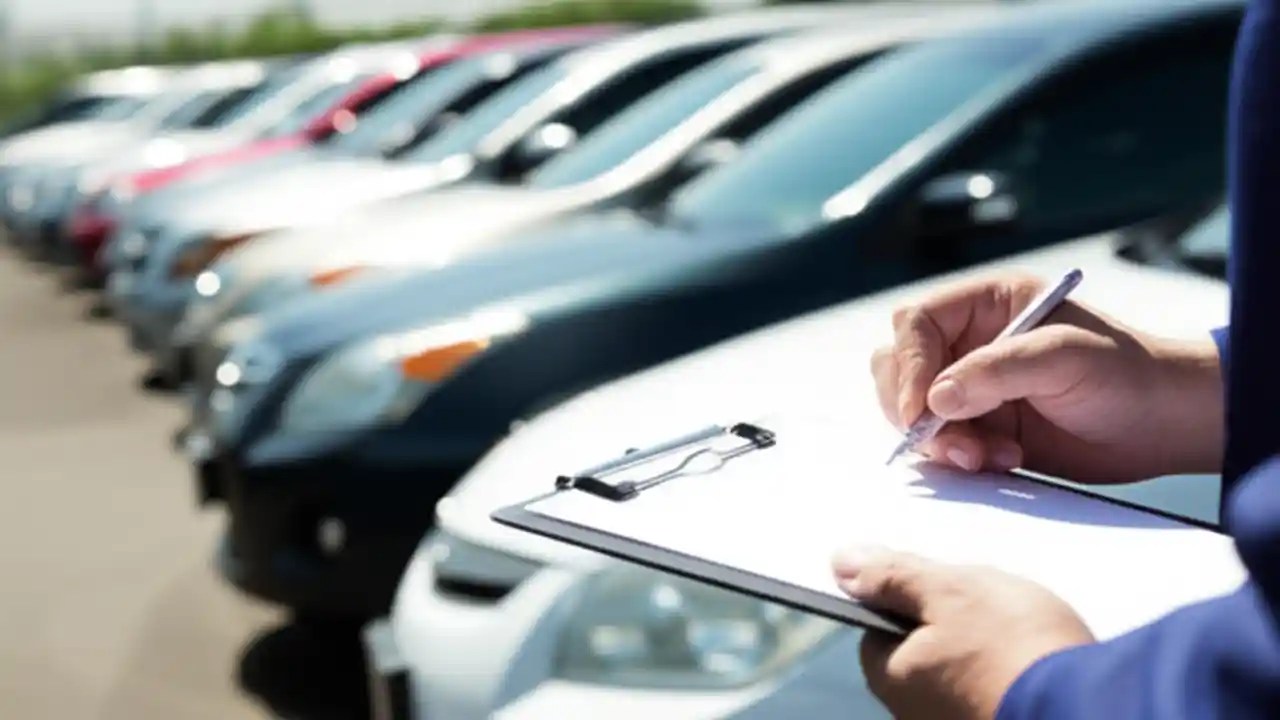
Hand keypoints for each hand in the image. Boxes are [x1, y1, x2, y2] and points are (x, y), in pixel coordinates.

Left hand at [834, 547, 1093, 719]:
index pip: (878, 630)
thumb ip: (893, 576)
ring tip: (1018, 616)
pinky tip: (1040, 646)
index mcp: (896, 683)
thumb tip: (840, 565)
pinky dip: (1014, 664)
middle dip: (948, 617)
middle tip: (982, 591)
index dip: (903, 596)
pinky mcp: (1007, 718)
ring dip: (986, 641)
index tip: (933, 577)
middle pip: (923, 650)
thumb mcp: (947, 590)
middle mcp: (921, 715)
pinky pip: (1000, 684)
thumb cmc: (1013, 645)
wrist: (1098, 707)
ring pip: (964, 666)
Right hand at [872, 273, 1222, 482]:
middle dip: (916, 409)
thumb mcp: (1065, 357)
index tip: (923, 410)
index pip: (916, 324)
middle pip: (899, 366)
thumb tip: (935, 398)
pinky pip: (940, 442)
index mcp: (987, 305)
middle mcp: (970, 341)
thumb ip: (998, 371)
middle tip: (953, 443)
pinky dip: (958, 458)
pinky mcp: (980, 427)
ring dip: (939, 440)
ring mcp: (972, 386)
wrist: (1164, 425)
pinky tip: (1003, 461)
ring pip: (912, 409)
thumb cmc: (1127, 374)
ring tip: (987, 457)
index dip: (911, 366)